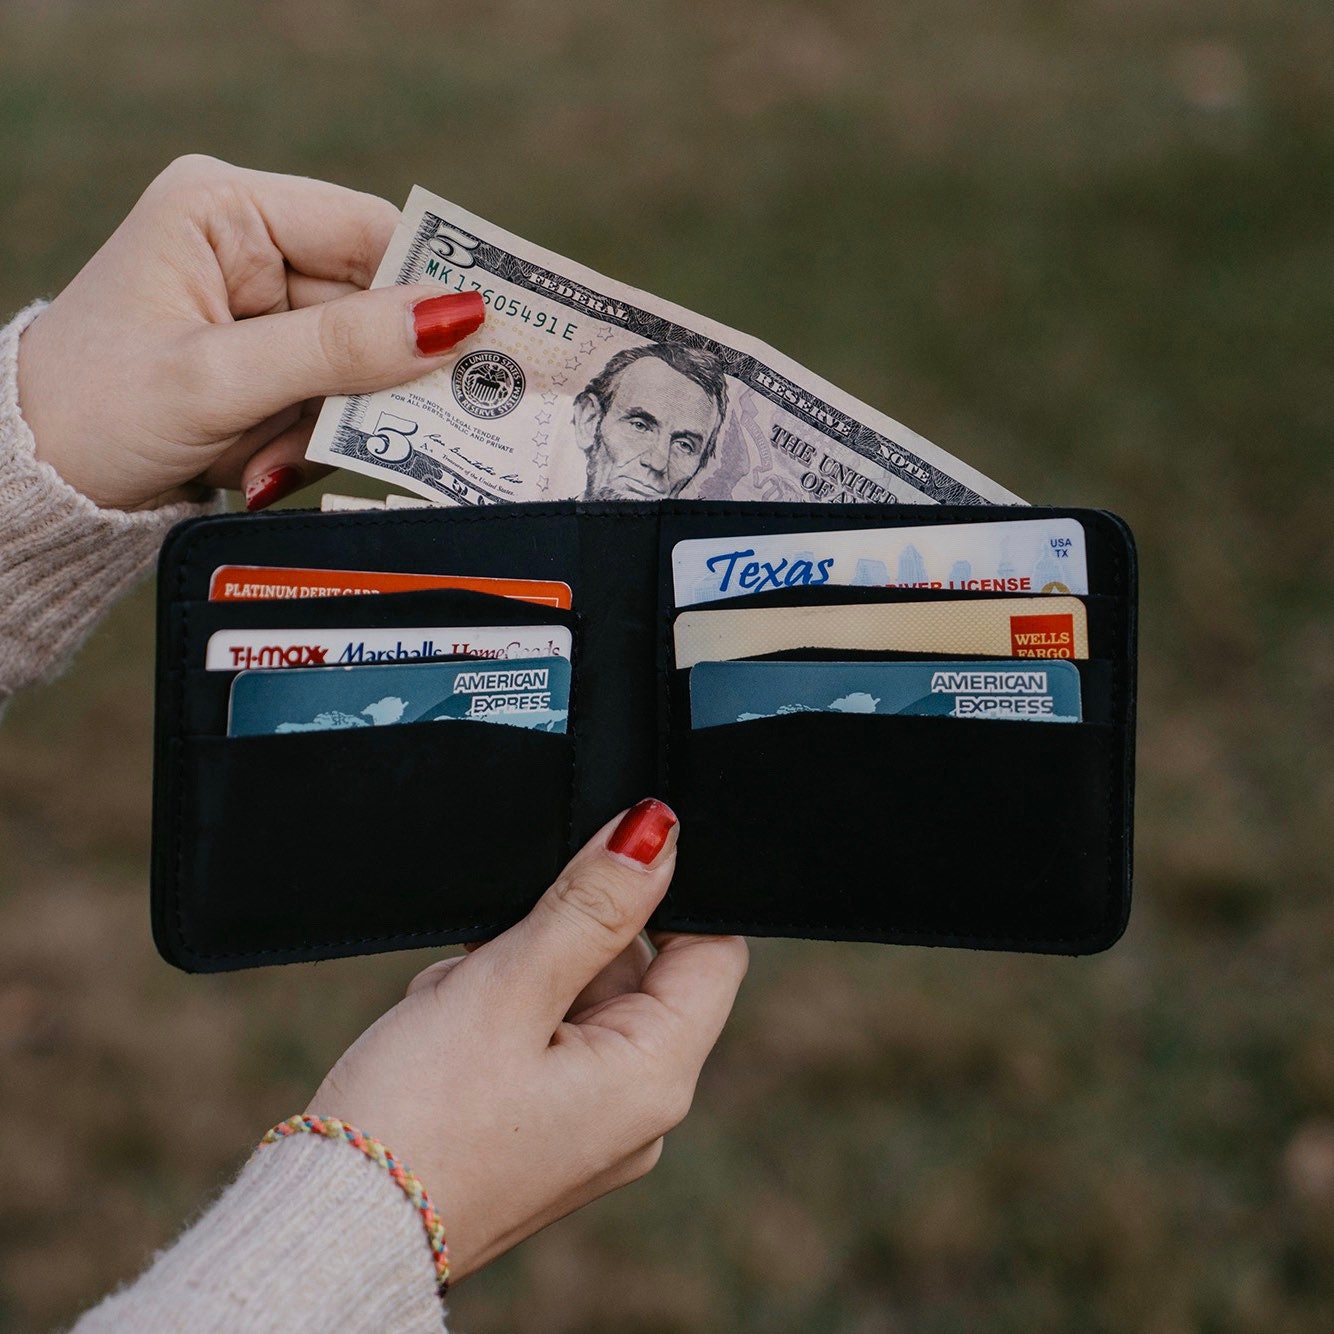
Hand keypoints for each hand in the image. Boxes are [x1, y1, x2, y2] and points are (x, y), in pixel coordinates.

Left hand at [15, 155, 483, 511]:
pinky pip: (331, 400)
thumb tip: (455, 318)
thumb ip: (338, 349)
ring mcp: (259, 312)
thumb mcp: (220, 380)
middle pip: (372, 306)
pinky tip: (262, 465)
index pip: (366, 230)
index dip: (429, 283)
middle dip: (372, 379)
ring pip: (359, 365)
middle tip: (390, 428)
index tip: (483, 338)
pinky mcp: (264, 366)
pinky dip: (312, 442)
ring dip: (335, 423)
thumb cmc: (97, 409)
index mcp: (225, 211)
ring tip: (273, 460)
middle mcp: (248, 249)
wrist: (36, 480)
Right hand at [307, 799, 747, 1282]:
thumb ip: (591, 904)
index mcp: (656, 1077)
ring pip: (580, 996)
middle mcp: (639, 1108)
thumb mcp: (508, 987)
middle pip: (639, 971)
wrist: (333, 1223)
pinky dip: (498, 1010)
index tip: (598, 864)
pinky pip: (543, 1035)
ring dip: (521, 973)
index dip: (668, 892)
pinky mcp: (541, 1127)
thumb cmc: (416, 1115)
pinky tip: (443, 1022)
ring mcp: (589, 1122)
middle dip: (567, 936)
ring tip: (456, 1000)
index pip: (713, 952)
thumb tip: (657, 832)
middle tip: (496, 952)